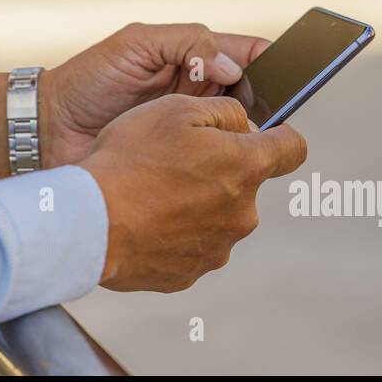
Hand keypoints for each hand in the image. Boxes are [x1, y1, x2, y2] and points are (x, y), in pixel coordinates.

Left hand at [40, 23, 269, 167]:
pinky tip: (233, 170)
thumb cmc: (88, 81)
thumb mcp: (135, 44)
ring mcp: (191, 132)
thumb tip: (233, 70)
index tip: (294, 71)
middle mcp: (200, 95)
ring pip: (240, 135)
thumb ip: (186, 43)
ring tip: (256, 141)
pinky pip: (217, 166)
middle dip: (270, 103)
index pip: (249, 55)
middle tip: (276, 112)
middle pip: (254, 97)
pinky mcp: (181, 165)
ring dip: (251, 138)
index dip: (275, 60)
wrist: (49, 131)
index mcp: (194, 59)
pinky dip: (229, 167)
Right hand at [80, 94, 306, 291]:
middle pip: (246, 183)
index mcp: (245, 167)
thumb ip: (224, 111)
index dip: (281, 136)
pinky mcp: (189, 273)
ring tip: (152, 191)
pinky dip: (173, 232)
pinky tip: (145, 219)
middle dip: (219, 170)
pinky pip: (190, 245)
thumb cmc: (128, 162)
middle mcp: (242, 213)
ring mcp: (217, 247)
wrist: (88, 222)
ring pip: (217, 215)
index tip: (267, 136)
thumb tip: (245, 124)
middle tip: (173, 160)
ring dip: (194, 202)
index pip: (293, 148)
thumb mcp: (176, 108)